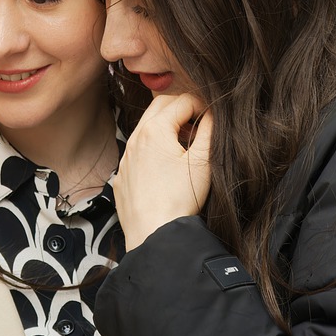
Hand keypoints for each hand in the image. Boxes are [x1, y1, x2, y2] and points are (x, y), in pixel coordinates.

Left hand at [114, 93, 212, 250]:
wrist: (153, 233)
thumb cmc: (180, 198)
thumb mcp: (203, 161)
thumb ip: (210, 129)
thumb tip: (213, 114)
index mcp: (155, 129)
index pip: (183, 101)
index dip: (203, 105)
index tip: (214, 118)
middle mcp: (135, 139)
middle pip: (159, 106)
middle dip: (181, 109)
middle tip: (199, 125)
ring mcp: (125, 158)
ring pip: (145, 128)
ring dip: (166, 128)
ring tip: (185, 146)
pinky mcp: (122, 176)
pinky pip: (137, 151)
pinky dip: (153, 148)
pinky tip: (166, 167)